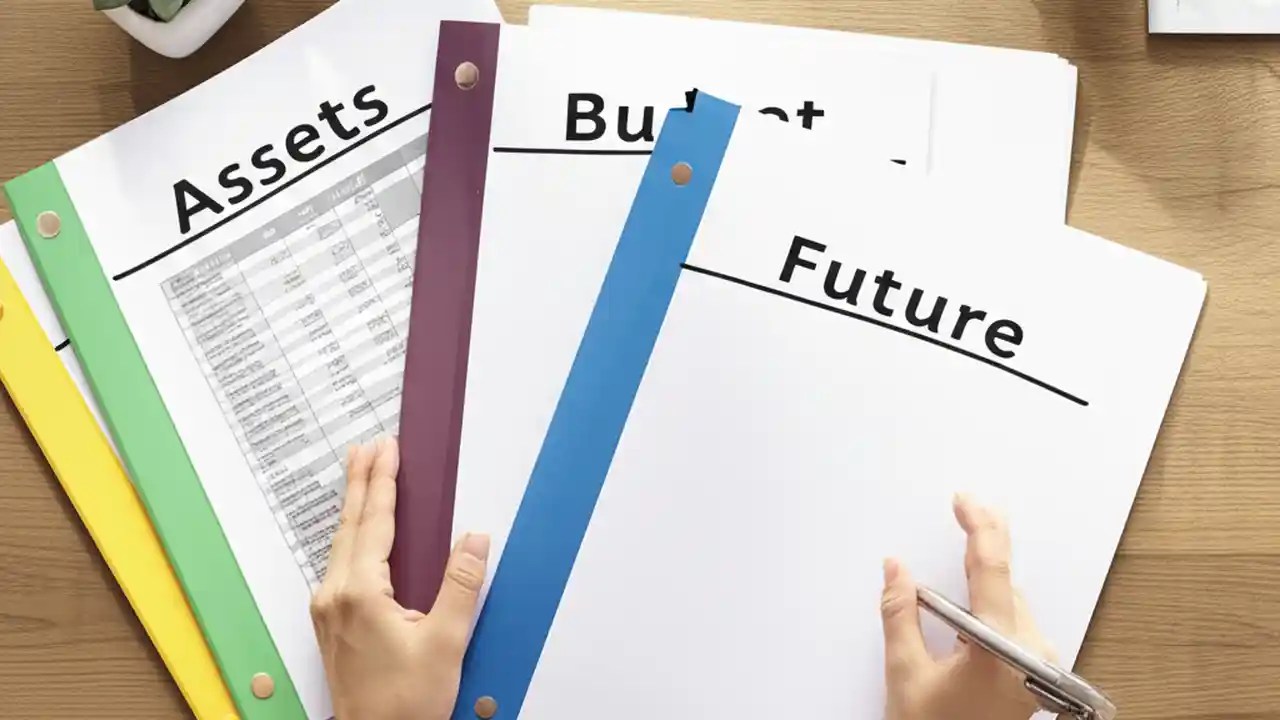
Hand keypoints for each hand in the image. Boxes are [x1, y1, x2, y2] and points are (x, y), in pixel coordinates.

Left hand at [311, 436, 490, 719]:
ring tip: (361, 474)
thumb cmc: (406, 704)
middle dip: (362, 482)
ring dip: (355, 505)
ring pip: (342, 542)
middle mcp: (335, 596)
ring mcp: (328, 610)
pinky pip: (340, 563)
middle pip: (351, 525)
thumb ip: (461, 585)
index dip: (383, 482)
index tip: (388, 449)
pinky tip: (357, 531)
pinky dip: (352, 534)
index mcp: (359, 593)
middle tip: (369, 446)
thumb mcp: (445, 642)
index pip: (375, 523)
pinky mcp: (331, 623)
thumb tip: (475, 540)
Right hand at [880, 494, 1056, 719]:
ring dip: (980, 590)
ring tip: (953, 599)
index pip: (993, 569)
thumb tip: (896, 569)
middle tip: (961, 516)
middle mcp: (1030, 653)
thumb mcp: (905, 674)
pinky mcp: (1036, 675)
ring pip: (1008, 605)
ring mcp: (1038, 665)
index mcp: (999, 649)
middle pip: (1002, 585)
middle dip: (976, 556)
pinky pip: (1013, 627)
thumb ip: (900, 613)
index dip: (980, 526)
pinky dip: (989, 613)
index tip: (965, 501)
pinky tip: (967, 621)